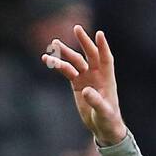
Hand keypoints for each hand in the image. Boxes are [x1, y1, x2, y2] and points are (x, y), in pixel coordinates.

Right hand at [42, 24, 125, 146]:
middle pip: (90, 54)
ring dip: (65, 52)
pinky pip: (66, 70)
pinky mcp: (77, 83)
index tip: (99, 34)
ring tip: (54, 44)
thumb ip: (96, 101)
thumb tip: (85, 91)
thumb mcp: (103, 112)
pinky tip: (47, 59)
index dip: (103, 47)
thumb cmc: (108, 120)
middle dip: (84, 42)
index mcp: (107, 79)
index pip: (106, 59)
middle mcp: (97, 74)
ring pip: (75, 61)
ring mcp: (86, 77)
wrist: (102, 127)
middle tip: (77, 29)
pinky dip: (58, 65)